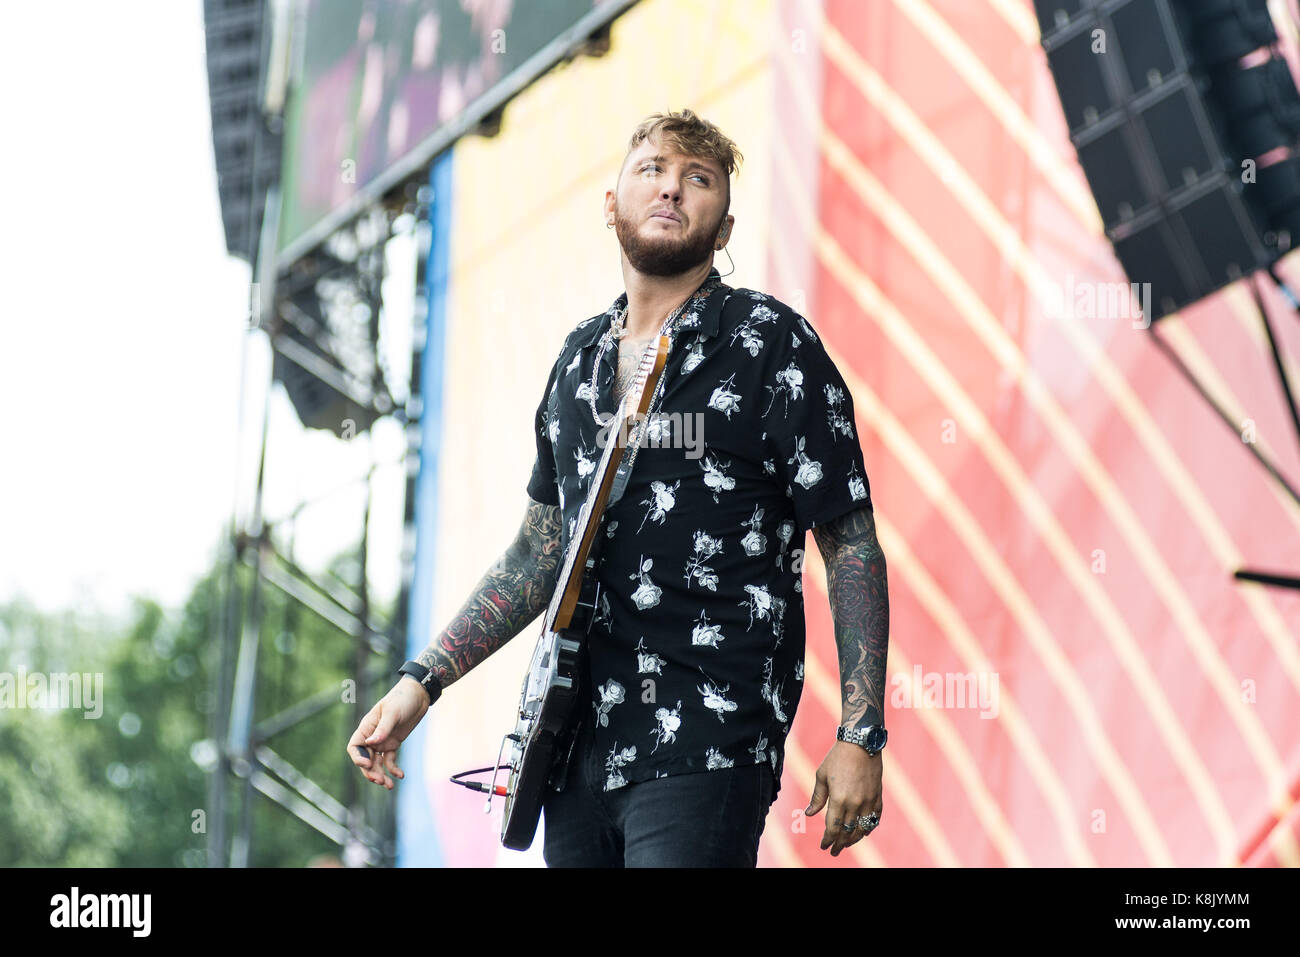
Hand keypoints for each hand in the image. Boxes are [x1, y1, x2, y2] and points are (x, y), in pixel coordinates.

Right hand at [346, 676, 430, 789]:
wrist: (418, 695)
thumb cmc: (402, 699)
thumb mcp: (392, 712)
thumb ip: (382, 729)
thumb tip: (371, 743)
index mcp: (366, 727)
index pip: (354, 747)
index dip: (357, 758)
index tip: (367, 764)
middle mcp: (372, 736)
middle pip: (365, 759)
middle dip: (370, 772)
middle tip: (380, 781)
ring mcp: (382, 741)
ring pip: (377, 763)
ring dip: (381, 774)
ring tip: (389, 785)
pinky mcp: (393, 744)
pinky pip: (390, 760)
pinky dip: (393, 769)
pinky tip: (400, 775)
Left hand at [804, 741, 882, 856]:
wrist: (861, 743)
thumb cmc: (837, 757)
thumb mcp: (821, 775)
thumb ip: (817, 797)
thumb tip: (809, 813)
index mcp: (839, 799)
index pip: (833, 827)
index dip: (828, 839)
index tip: (824, 846)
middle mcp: (855, 803)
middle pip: (847, 832)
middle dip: (839, 843)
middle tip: (833, 851)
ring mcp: (868, 801)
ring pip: (862, 829)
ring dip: (854, 839)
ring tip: (846, 844)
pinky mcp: (877, 796)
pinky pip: (875, 818)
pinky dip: (869, 828)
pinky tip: (864, 832)